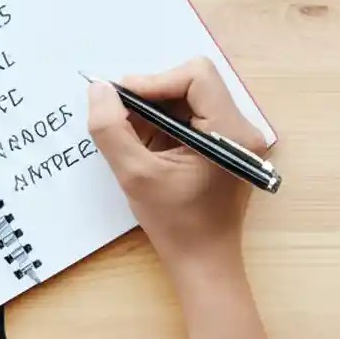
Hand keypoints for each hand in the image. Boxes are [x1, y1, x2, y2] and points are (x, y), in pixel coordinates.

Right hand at [86, 58, 267, 281]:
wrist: (203, 263)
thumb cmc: (176, 224)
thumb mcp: (135, 175)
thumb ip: (111, 129)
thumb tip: (99, 89)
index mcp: (230, 131)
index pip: (196, 76)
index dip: (154, 80)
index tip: (122, 100)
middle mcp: (240, 128)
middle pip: (192, 83)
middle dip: (151, 95)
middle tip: (119, 115)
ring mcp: (235, 137)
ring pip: (188, 98)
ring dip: (154, 110)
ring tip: (130, 134)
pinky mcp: (224, 146)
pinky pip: (191, 116)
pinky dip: (163, 123)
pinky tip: (145, 145)